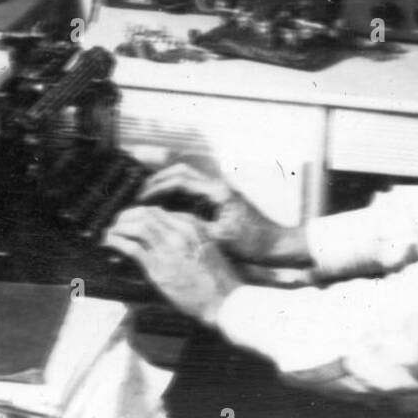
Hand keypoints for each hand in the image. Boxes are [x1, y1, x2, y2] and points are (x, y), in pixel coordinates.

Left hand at [102, 206, 241, 325]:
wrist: (224, 299)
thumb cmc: (217, 278)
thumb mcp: (206, 247)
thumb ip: (189, 237)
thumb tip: (167, 236)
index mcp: (191, 226)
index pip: (159, 211)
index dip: (141, 213)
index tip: (132, 219)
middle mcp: (179, 232)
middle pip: (145, 213)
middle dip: (127, 216)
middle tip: (117, 223)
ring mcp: (168, 249)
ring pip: (136, 226)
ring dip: (119, 226)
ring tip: (110, 232)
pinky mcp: (158, 267)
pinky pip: (132, 247)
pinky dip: (117, 241)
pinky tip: (110, 242)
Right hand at [136, 162, 309, 265]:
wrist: (278, 245)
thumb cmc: (255, 243)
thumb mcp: (221, 239)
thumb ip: (195, 228)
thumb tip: (167, 224)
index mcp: (218, 191)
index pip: (180, 179)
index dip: (157, 187)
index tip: (140, 198)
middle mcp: (218, 186)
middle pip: (181, 172)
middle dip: (158, 180)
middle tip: (138, 194)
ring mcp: (220, 192)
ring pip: (187, 179)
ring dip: (166, 185)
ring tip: (147, 199)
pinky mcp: (221, 200)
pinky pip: (193, 190)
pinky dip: (177, 194)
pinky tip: (166, 208)